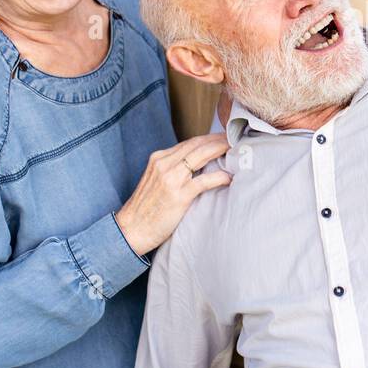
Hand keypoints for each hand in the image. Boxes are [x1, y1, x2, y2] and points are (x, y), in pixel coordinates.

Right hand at [115, 133, 232, 254]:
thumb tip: (199, 167)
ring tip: (237, 150)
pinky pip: (204, 181)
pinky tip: (229, 177)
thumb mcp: (157, 181)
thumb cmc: (146, 209)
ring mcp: (171, 178)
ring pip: (202, 156)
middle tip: (237, 139)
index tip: (225, 138)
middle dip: (219, 140)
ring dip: (222, 151)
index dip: (210, 139)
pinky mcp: (178, 195)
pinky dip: (219, 177)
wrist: (130, 230)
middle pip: (198, 145)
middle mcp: (164, 164)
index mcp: (159, 158)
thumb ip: (174, 170)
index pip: (190, 142)